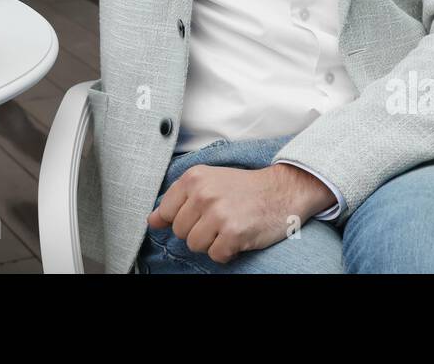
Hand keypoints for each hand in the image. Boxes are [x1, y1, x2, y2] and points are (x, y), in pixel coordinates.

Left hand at [145, 163, 325, 262]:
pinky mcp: (233, 233)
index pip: (165, 212)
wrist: (282, 190)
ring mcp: (218, 213)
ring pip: (195, 245)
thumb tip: (151, 221)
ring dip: (211, 243)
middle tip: (219, 219)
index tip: (199, 214)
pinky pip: (215, 255)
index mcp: (194, 178)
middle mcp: (203, 193)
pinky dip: (227, 252)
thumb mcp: (208, 182)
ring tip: (228, 227)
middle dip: (198, 231)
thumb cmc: (243, 188)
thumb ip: (177, 200)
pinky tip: (238, 236)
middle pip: (180, 231)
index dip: (181, 218)